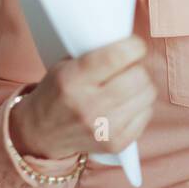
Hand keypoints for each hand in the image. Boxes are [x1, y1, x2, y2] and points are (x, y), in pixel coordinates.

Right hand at [10, 35, 154, 159]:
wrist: (41, 133)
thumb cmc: (57, 93)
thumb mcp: (64, 66)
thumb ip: (95, 54)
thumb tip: (130, 44)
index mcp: (72, 80)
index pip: (116, 56)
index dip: (133, 47)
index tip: (134, 45)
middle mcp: (88, 105)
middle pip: (138, 76)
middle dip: (137, 67)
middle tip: (127, 68)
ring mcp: (103, 128)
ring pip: (147, 94)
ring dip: (141, 86)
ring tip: (126, 86)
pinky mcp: (116, 144)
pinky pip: (147, 114)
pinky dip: (141, 106)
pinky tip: (125, 105)